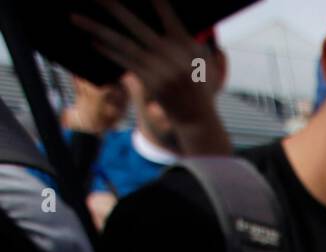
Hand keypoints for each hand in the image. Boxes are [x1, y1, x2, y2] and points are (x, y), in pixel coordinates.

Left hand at [72, 0, 228, 149]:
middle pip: (134, 24)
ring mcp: (157, 68)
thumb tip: (176, 21)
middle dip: (112, 6)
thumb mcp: (203, 59)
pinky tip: (93, 40)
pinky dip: (107, 50)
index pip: (167, 13)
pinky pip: (122, 61)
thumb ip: (191, 39)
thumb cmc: (201, 85)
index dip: (154, 0)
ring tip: (74, 17)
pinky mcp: (148, 80)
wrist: (198, 117)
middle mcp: (170, 53)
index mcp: (185, 43)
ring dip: (95, 28)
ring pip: (121, 43)